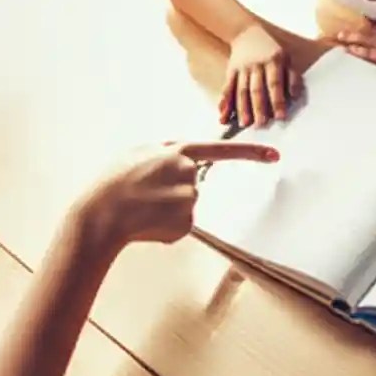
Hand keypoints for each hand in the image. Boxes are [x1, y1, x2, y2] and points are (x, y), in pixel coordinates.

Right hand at [87, 141, 280, 244]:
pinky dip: (165, 225)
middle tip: (143, 193)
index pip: (222, 150)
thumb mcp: (137, 152)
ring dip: (166, 208)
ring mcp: (190, 199)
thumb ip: (164, 151)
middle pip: (192, 182)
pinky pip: (180, 224)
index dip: (250, 152)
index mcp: (178, 152)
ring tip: (140, 207)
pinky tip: (146, 221)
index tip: (275, 154)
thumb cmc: (113, 182)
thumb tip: (182, 159)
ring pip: (185, 205)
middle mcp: (189, 174)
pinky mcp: (186, 223)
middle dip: (171, 189)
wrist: (101, 214)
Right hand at [224, 24, 302, 125]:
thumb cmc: (272, 51)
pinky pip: (227, 88)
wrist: (247, 33)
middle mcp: (256, 65)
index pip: (275, 83)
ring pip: (241, 90)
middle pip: (257, 89)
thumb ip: (292, 77)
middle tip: (261, 124)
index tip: (280, 116)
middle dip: (258, 107)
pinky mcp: (230, 71)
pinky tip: (223, 116)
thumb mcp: (286, 58)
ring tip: (244, 124)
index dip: (278, 100)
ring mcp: (241, 68)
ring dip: (242, 108)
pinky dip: (224, 102)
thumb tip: (295, 96)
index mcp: (273, 61)